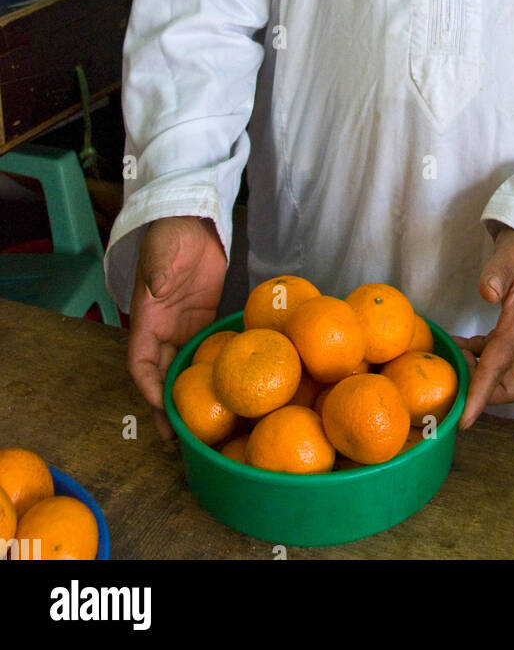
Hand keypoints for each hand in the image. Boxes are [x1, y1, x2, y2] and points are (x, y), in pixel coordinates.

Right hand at [128, 215, 227, 439]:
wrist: (192, 218)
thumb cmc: (171, 233)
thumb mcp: (163, 250)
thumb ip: (160, 271)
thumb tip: (160, 289)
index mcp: (146, 318)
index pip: (141, 363)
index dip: (149, 388)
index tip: (162, 408)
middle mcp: (162, 329)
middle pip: (160, 375)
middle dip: (166, 407)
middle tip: (180, 439)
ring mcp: (184, 326)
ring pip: (182, 368)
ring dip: (188, 396)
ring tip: (201, 428)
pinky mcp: (205, 319)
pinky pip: (205, 350)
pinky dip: (210, 370)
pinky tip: (227, 389)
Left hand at [454, 226, 513, 429]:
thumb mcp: (509, 257)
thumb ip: (497, 274)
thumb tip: (486, 292)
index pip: (498, 369)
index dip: (479, 396)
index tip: (463, 421)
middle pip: (511, 386)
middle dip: (486, 393)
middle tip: (460, 373)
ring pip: (507, 376)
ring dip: (482, 376)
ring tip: (457, 355)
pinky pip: (500, 358)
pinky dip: (481, 359)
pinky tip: (466, 345)